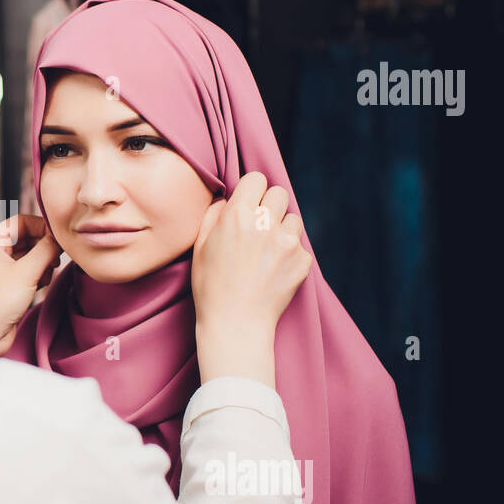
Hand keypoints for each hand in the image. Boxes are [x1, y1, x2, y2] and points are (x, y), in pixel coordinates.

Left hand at [0, 214, 61, 357]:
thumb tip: (61, 237)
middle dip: (44, 249)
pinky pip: (28, 269)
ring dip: (43, 263)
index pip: (22, 222)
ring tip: (44, 277)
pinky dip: (38, 274)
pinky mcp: (6, 282)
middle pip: (27, 237)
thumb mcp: (26, 273)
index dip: (43, 228)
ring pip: (30, 254)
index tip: (60, 239)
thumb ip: (46, 250)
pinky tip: (39, 285)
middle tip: (56, 260)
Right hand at [191, 172, 312, 388]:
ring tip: (267, 251)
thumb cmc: (211, 287)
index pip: (257, 179)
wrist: (236, 324)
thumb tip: (226, 200)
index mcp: (238, 216)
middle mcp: (265, 224)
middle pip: (279, 193)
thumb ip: (213, 215)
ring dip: (282, 228)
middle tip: (259, 226)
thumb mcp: (200, 247)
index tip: (248, 203)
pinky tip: (274, 270)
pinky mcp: (303, 261)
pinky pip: (300, 246)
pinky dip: (290, 254)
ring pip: (293, 218)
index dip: (252, 190)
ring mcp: (288, 243)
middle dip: (269, 206)